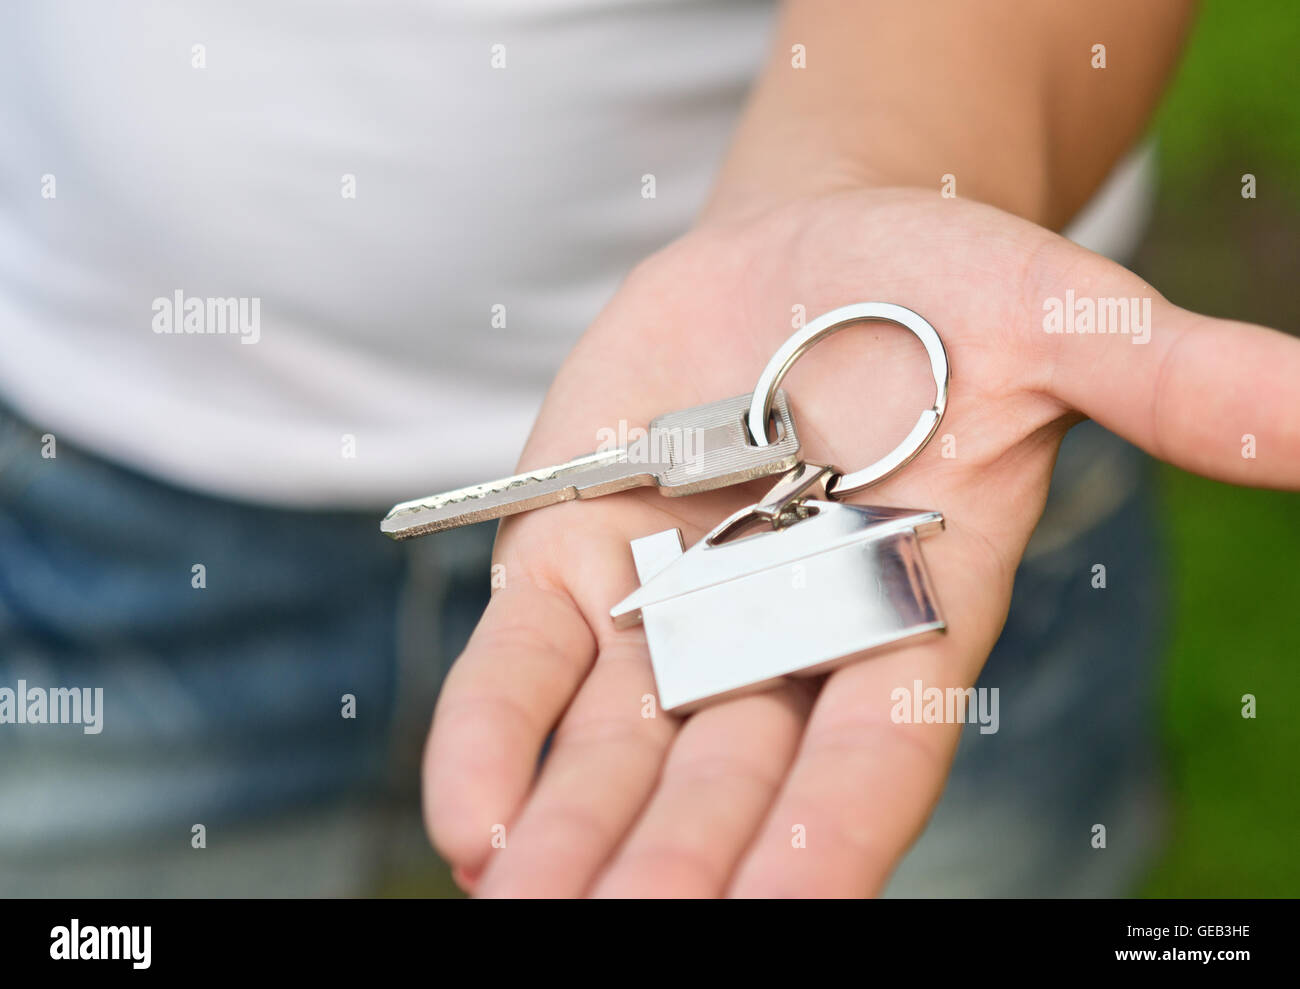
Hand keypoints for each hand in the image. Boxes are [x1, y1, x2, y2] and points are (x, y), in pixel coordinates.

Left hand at [422, 187, 1299, 895]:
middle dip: (679, 869)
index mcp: (903, 613)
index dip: (828, 834)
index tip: (782, 908)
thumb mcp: (1059, 321)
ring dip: (574, 841)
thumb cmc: (946, 293)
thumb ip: (1168, 383)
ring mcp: (667, 612)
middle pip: (732, 787)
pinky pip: (525, 666)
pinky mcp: (573, 559)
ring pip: (617, 756)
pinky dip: (493, 738)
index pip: (872, 752)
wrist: (807, 255)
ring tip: (525, 913)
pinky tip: (470, 824)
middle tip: (616, 940)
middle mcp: (780, 639)